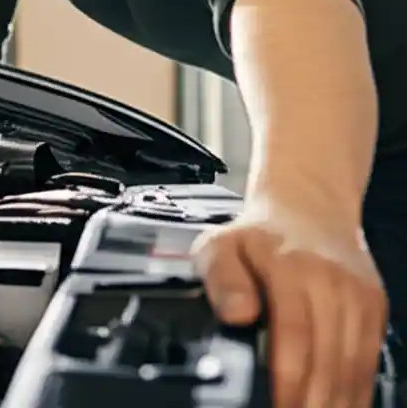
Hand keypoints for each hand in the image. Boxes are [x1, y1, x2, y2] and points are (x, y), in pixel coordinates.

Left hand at [191, 197, 387, 407]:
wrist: (308, 206)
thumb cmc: (258, 234)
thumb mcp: (220, 245)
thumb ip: (221, 279)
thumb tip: (236, 314)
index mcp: (291, 268)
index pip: (294, 335)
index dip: (287, 380)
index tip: (278, 406)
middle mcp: (332, 283)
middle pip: (328, 358)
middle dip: (311, 400)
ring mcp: (358, 296)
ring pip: (353, 364)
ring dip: (335, 400)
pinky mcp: (374, 307)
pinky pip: (369, 357)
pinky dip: (356, 388)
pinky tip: (338, 404)